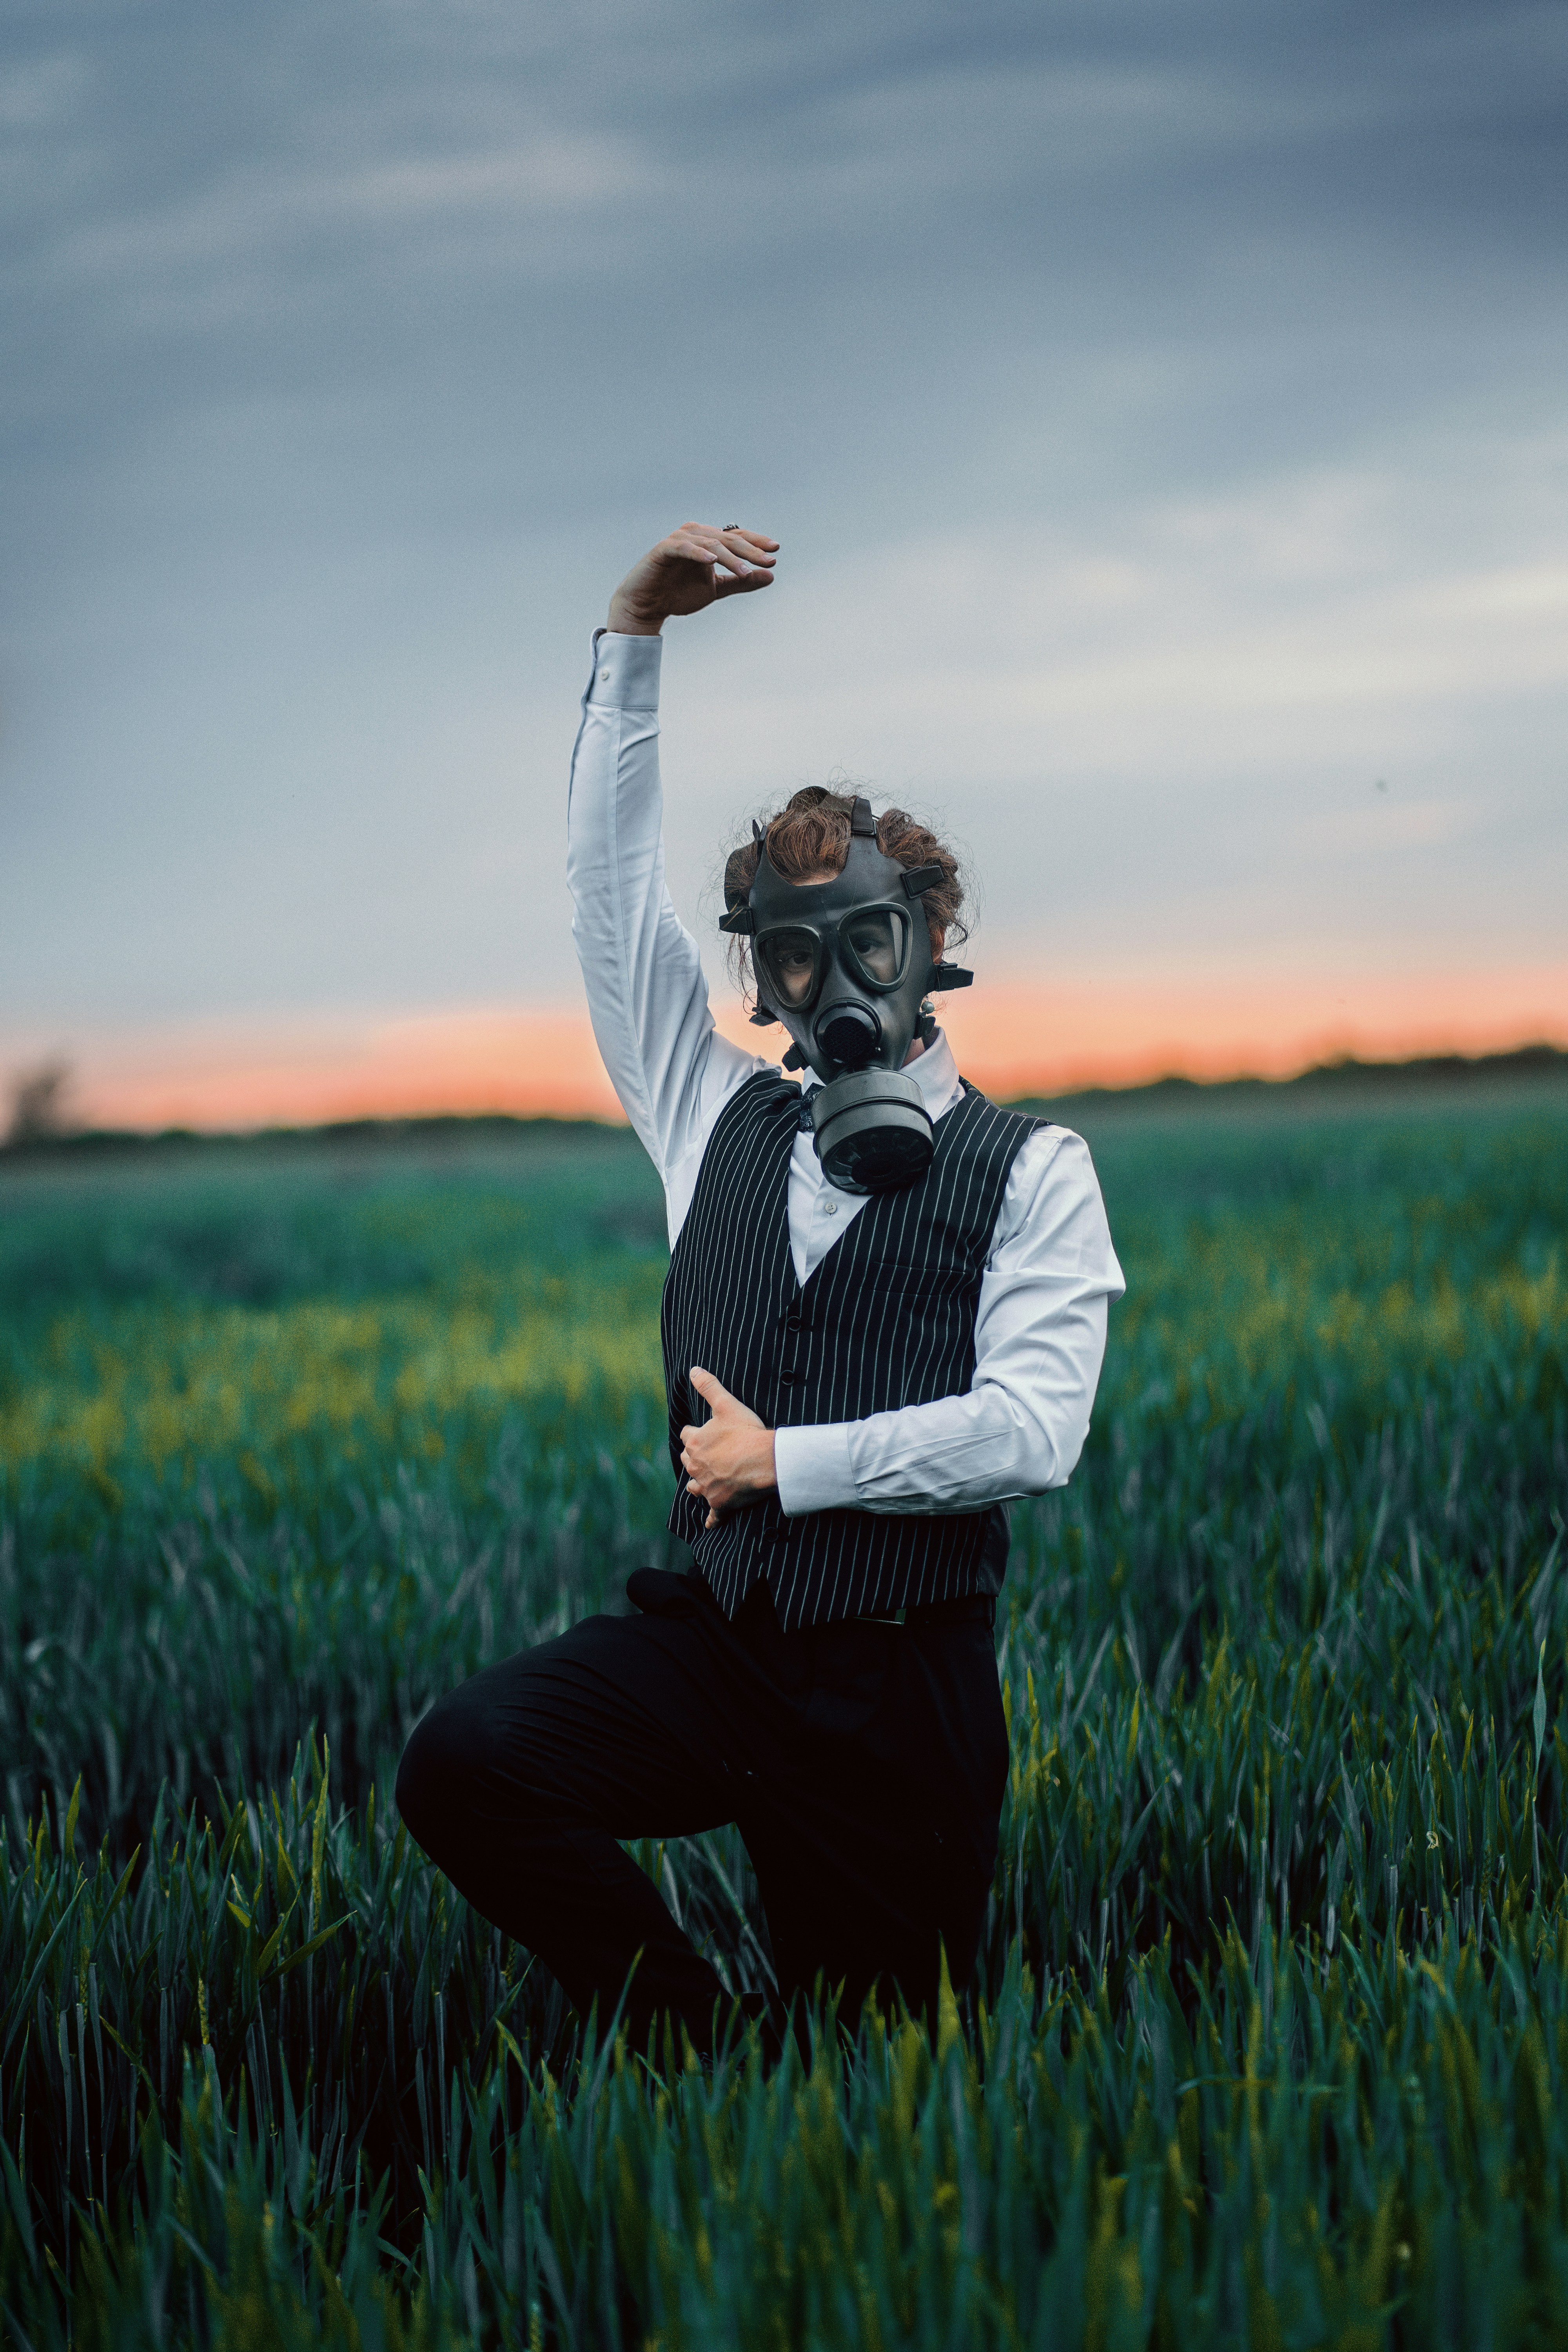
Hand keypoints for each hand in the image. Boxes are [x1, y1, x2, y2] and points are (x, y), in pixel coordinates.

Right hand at [607, 524, 777, 635]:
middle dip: (749, 550)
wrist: (648, 605)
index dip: (756, 543)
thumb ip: (740, 581)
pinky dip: (698, 553)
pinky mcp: (664, 548)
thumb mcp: (716, 589)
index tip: (775, 552)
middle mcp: (696, 534)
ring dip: (729, 557)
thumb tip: (770, 576)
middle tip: (767, 561)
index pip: (737, 537)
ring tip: (745, 572)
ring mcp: (680, 539)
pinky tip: (712, 561)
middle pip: (728, 538)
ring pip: (710, 543)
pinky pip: (684, 547)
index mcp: (709, 540)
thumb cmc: (679, 594)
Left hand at [679, 1366, 776, 1528]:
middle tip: (704, 1456)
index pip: (687, 1435)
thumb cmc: (747, 1432)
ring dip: (697, 1485)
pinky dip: (711, 1519)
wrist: (766, 1461)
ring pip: (694, 1488)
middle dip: (693, 1458)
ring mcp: (708, 1487)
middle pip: (687, 1462)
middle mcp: (697, 1467)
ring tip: (701, 1484)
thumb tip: (693, 1369)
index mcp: (696, 1443)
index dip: (694, 1433)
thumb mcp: (727, 1404)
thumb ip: (709, 1386)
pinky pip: (714, 1515)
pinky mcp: (721, 1504)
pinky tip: (710, 1524)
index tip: (700, 1433)